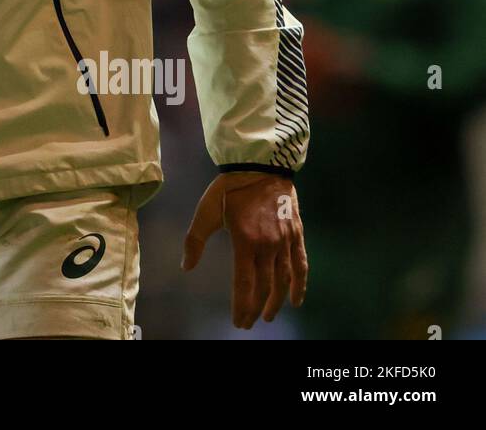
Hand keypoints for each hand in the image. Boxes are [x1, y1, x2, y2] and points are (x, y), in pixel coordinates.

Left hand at [181, 172, 307, 328]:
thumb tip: (185, 267)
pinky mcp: (296, 235)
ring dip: (276, 301)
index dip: (242, 305)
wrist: (260, 165)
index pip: (245, 283)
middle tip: (249, 322)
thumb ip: (195, 240)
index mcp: (245, 240)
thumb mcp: (206, 211)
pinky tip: (297, 300)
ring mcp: (284, 241)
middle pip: (265, 286)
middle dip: (256, 308)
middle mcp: (267, 245)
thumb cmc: (230, 188)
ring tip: (267, 316)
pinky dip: (300, 285)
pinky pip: (301, 265)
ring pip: (284, 280)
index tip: (238, 321)